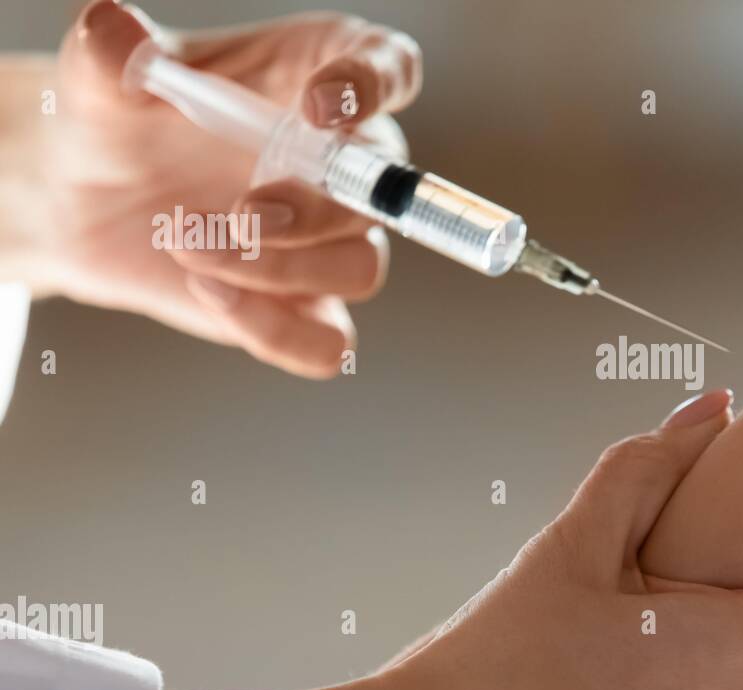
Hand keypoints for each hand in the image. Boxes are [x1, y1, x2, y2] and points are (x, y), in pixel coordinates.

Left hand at [47, 1, 421, 377]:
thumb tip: (115, 29)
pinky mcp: (307, 307)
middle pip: (378, 192)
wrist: (89, 198)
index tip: (321, 104)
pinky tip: (210, 297)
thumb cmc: (120, 120)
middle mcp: (343, 162)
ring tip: (187, 245)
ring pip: (360, 269)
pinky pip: (329, 343)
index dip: (374, 85)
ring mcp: (332, 241)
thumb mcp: (103, 78)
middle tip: (241, 214)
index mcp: (319, 76)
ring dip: (280, 268)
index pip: (390, 68)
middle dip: (315, 210)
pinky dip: (276, 331)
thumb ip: (111, 51)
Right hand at [372, 389, 742, 689]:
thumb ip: (658, 463)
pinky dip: (696, 681)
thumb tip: (716, 407)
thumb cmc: (511, 655)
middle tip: (661, 570)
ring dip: (718, 638)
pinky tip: (632, 665)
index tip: (729, 529)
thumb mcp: (584, 538)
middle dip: (742, 587)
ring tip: (636, 622)